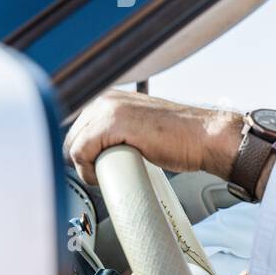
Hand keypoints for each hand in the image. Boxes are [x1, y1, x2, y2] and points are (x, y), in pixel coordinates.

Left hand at [64, 89, 243, 187]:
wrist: (203, 137)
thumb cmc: (180, 137)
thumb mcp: (141, 126)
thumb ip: (119, 131)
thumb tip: (100, 150)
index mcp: (111, 98)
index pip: (78, 130)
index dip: (84, 154)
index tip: (96, 167)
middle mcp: (105, 99)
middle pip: (72, 138)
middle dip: (83, 161)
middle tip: (104, 174)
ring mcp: (108, 109)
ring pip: (74, 146)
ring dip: (86, 167)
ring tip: (107, 175)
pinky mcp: (112, 124)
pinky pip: (81, 152)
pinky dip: (88, 170)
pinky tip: (103, 176)